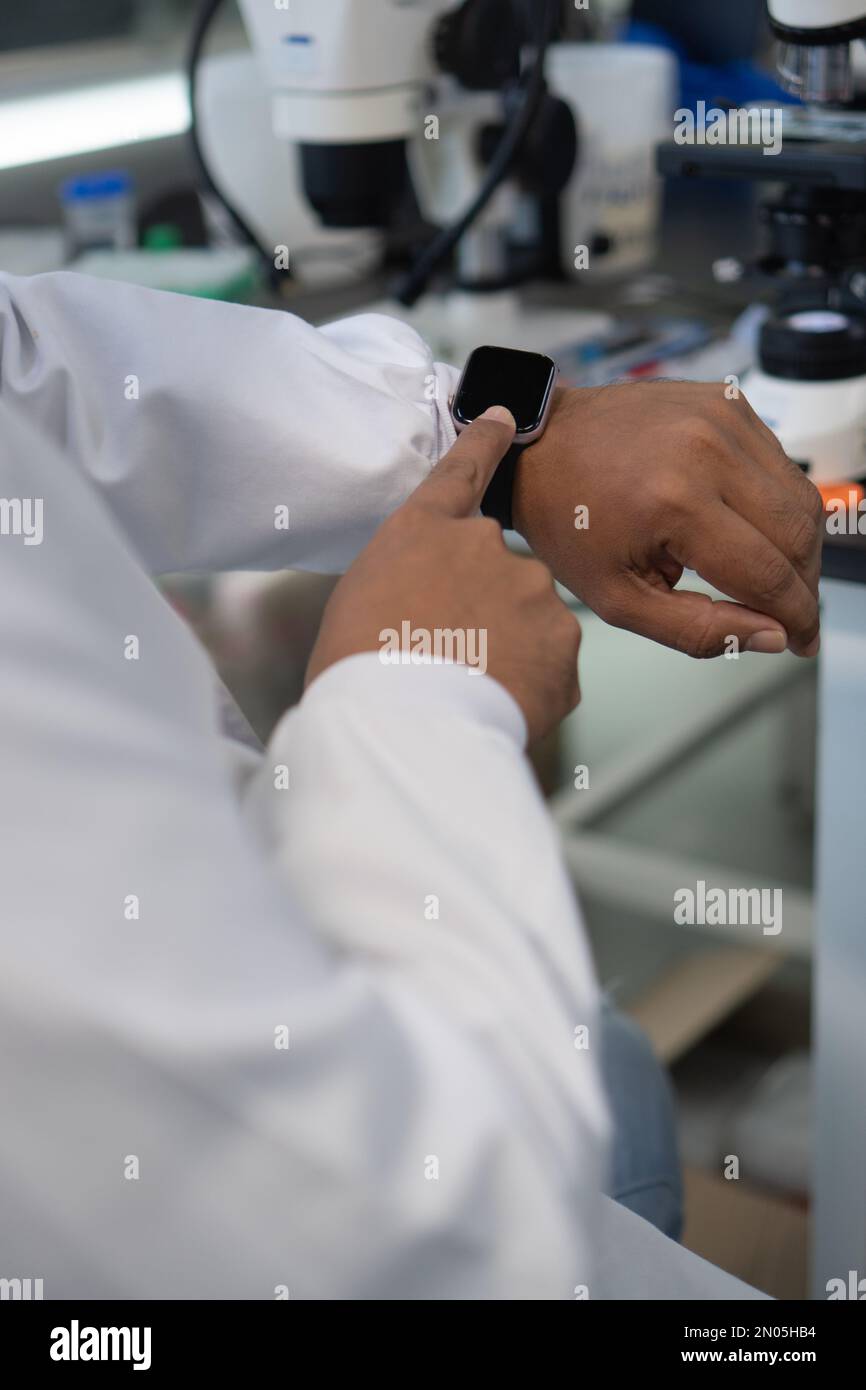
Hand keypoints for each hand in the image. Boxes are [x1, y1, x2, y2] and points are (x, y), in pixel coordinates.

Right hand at [306, 408, 581, 742]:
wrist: (404, 723)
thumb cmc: (360, 672)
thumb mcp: (362, 604)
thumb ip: (410, 583)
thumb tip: (434, 607)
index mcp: (424, 528)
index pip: (464, 467)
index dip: (487, 441)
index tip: (508, 417)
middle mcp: (486, 544)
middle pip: (497, 570)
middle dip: (483, 609)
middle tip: (447, 657)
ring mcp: (531, 589)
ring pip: (529, 617)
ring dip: (510, 647)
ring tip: (468, 687)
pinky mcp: (564, 638)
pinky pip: (552, 663)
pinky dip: (532, 684)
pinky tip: (497, 704)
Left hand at [514, 381, 823, 658]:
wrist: (540, 446)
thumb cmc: (568, 521)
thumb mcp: (617, 598)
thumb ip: (697, 629)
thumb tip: (772, 637)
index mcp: (676, 502)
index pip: (769, 573)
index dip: (795, 617)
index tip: (801, 641)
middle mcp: (707, 450)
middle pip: (798, 534)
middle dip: (803, 585)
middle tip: (789, 615)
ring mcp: (721, 418)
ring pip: (800, 497)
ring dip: (797, 546)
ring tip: (769, 576)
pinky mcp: (727, 400)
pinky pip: (779, 463)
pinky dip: (775, 503)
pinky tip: (746, 525)